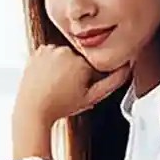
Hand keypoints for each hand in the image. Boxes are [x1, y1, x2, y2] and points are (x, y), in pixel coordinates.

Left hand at [12, 44, 130, 130]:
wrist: (32, 109)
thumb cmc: (59, 106)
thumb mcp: (92, 98)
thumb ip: (113, 82)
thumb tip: (127, 68)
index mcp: (81, 62)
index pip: (93, 62)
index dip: (88, 77)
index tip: (79, 87)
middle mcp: (65, 52)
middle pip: (79, 57)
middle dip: (75, 70)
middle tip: (67, 87)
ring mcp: (50, 50)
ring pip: (64, 54)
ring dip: (62, 65)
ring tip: (56, 83)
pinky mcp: (38, 50)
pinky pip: (50, 53)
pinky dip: (50, 62)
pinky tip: (48, 76)